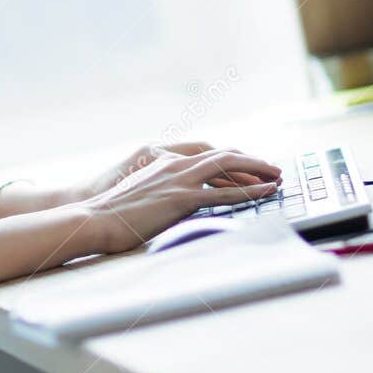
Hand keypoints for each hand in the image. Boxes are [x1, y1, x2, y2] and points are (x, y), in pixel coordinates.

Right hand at [78, 146, 282, 253]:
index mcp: (164, 161)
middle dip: (251, 161)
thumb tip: (174, 204)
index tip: (250, 167)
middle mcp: (174, 164)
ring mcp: (179, 180)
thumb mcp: (140, 195)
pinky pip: (225, 194)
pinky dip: (250, 191)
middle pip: (222, 154)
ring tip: (278, 176)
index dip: (232, 160)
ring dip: (257, 170)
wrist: (94, 218)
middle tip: (272, 168)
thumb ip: (161, 193)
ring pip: (228, 166)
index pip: (207, 154)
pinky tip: (267, 192)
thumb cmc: (111, 214)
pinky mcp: (182, 199)